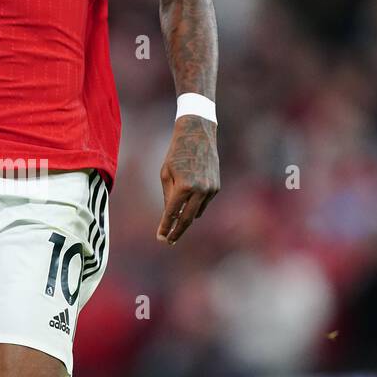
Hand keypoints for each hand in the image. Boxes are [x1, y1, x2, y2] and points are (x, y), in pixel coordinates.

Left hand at [157, 116, 218, 244]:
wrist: (198, 135)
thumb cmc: (177, 153)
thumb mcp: (165, 174)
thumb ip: (168, 196)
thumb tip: (170, 216)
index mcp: (183, 186)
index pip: (172, 213)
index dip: (165, 227)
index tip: (160, 238)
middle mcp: (199, 190)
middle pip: (187, 220)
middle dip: (177, 232)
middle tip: (169, 241)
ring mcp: (210, 190)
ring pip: (197, 212)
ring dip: (186, 217)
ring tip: (175, 223)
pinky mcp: (216, 187)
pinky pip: (203, 203)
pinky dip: (195, 206)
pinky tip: (188, 203)